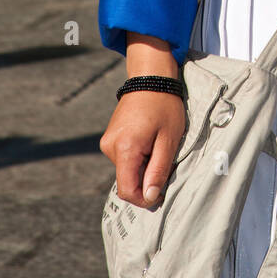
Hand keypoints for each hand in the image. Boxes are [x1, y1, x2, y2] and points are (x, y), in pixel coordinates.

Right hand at [100, 90, 185, 208]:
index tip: (161, 194)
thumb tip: (150, 197)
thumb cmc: (164, 106)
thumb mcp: (168, 140)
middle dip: (146, 179)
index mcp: (124, 148)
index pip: (127, 190)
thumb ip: (158, 171)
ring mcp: (107, 142)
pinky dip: (137, 157)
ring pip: (126, 170)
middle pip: (127, 180)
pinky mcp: (109, 138)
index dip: (144, 199)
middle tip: (165, 159)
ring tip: (157, 144)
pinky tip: (149, 140)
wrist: (150, 78)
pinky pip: (123, 158)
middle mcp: (110, 147)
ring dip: (143, 166)